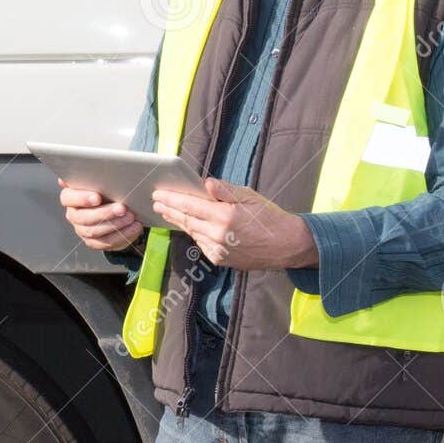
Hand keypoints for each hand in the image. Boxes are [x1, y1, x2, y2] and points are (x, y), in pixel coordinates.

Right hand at [58, 177, 144, 250]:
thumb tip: (97, 164)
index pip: (68, 198)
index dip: (82, 198)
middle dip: (104, 213)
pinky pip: (106, 242)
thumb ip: (95, 173)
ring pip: (94, 231)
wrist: (115, 209)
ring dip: (115, 224)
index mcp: (70, 197)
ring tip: (130, 217)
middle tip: (122, 208)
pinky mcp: (94, 242)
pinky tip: (135, 226)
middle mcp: (73, 214)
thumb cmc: (107, 190)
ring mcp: (82, 230)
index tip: (97, 197)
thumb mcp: (102, 180)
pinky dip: (123, 235)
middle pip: (83, 217)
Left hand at [150, 175, 317, 270]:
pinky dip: (193, 232)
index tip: (158, 193)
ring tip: (167, 211)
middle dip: (169, 209)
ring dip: (178, 221)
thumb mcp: (251, 197)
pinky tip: (187, 225)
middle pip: (186, 219)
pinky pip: (201, 243)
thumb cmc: (270, 217)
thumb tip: (206, 183)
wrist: (287, 246)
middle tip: (156, 202)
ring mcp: (218, 249)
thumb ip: (226, 191)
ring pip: (192, 232)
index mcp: (225, 216)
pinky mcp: (221, 259)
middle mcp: (218, 235)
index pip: (190, 205)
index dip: (172, 199)